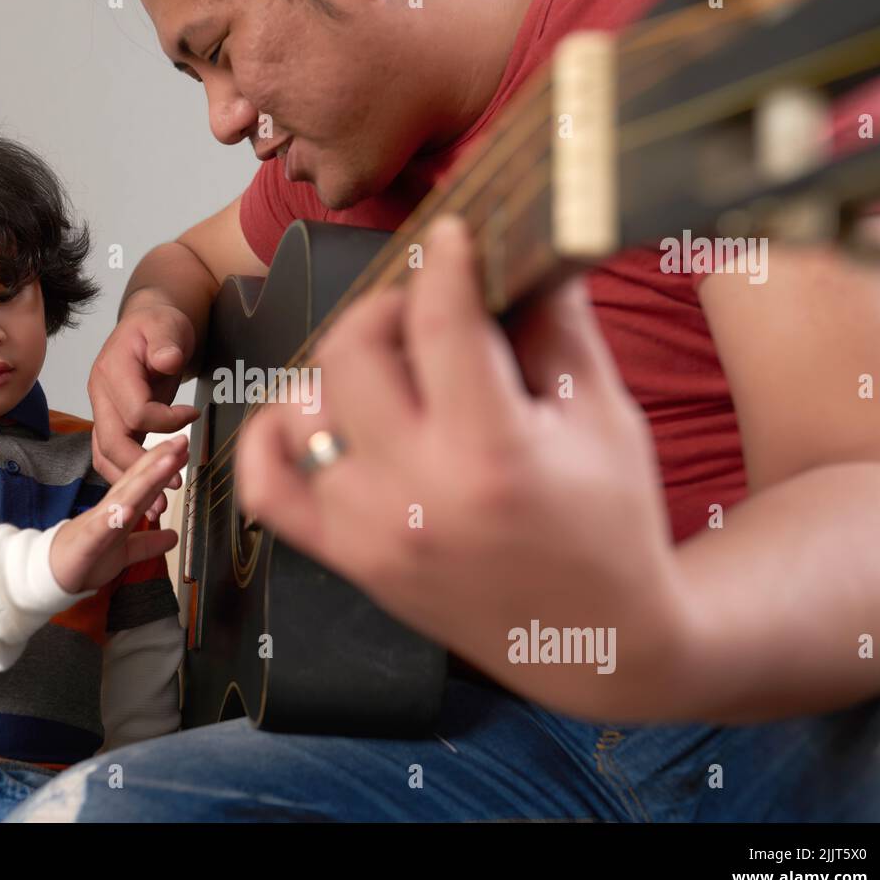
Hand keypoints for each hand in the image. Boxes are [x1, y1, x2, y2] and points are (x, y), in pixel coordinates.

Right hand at [49, 435, 188, 593]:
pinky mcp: (87, 541)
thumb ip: (147, 543)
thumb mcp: (124, 552)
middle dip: (159, 459)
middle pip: (137, 479)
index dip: (163, 464)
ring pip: (125, 496)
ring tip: (166, 463)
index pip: (143, 481)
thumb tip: (172, 536)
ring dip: (146, 478)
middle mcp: (110, 509)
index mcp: (119, 509)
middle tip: (180, 441)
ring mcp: (98, 522)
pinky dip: (115, 516)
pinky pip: (102, 527)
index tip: (182, 448)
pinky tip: (129, 508)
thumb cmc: (85, 559)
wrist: (50, 576)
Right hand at [86, 303, 200, 519]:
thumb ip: (166, 343)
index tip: (192, 415)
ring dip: (131, 483)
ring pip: (105, 456)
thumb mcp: (167, 325)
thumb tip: (166, 359)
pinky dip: (129, 477)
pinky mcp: (114, 423)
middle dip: (142, 467)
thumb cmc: (159, 325)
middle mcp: (100, 395)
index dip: (166, 421)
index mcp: (112, 371)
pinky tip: (148, 496)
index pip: (134, 412)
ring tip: (158, 506)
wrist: (149, 324)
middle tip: (174, 484)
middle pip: (110, 443)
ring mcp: (104, 411)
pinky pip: (113, 456)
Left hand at [234, 215, 694, 719]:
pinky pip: (269, 490)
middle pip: (352, 354)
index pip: (441, 323)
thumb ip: (560, 325)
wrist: (591, 643)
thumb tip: (527, 247)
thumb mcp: (604, 416)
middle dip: (383, 309)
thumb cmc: (610, 524)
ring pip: (304, 412)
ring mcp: (371, 532)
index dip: (443, 262)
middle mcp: (417, 493)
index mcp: (493, 453)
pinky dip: (271, 441)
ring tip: (382, 365)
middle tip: (418, 308)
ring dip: (336, 371)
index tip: (450, 236)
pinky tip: (307, 416)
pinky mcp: (349, 560)